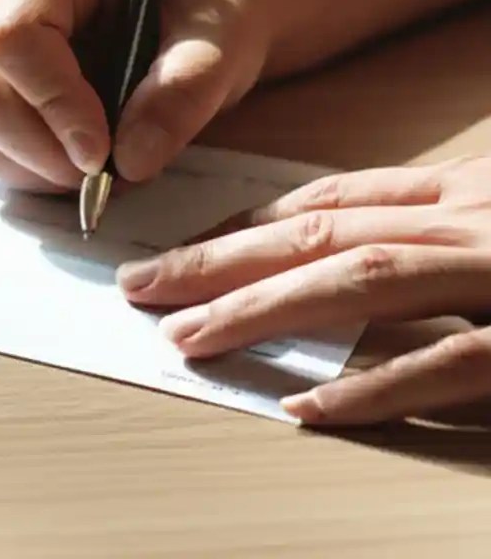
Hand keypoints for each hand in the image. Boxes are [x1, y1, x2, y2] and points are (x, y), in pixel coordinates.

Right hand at [0, 0, 269, 190]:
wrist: (193, 19)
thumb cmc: (207, 13)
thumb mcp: (222, 42)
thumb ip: (185, 92)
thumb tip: (131, 160)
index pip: (14, 38)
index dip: (52, 103)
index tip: (102, 153)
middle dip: (47, 150)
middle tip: (109, 170)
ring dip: (39, 167)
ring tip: (100, 162)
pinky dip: (29, 171)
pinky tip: (74, 155)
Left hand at [117, 156, 490, 424]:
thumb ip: (438, 234)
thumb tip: (354, 256)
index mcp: (465, 192)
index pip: (333, 202)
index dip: (246, 227)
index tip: (182, 251)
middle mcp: (471, 223)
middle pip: (322, 235)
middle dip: (219, 261)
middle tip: (139, 285)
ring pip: (363, 280)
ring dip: (263, 308)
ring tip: (186, 335)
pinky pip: (448, 361)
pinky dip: (372, 386)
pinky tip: (302, 406)